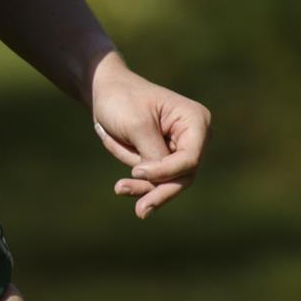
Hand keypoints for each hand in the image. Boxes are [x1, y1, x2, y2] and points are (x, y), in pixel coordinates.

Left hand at [90, 58, 209, 218]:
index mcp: (195, 121)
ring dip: (146, 188)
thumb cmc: (121, 99)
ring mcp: (182, 147)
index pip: (190, 159)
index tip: (136, 172)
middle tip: (140, 210)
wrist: (104, 89)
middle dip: (159, 190)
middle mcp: (195, 136)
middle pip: (184, 175)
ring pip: (170, 180)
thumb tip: (162, 184)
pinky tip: (122, 187)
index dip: (165, 172)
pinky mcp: (166, 156)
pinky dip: (140, 181)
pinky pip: (157, 177)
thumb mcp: (137, 126)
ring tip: (120, 190)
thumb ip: (153, 154)